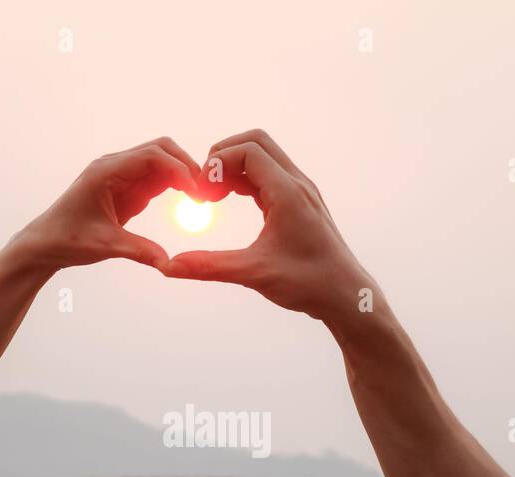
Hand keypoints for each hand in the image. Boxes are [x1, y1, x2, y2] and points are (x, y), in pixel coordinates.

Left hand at [14, 138, 202, 272]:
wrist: (46, 243)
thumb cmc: (67, 239)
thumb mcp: (105, 246)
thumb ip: (139, 251)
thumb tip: (168, 263)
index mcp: (106, 171)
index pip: (151, 156)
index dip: (178, 169)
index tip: (196, 191)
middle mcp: (114, 166)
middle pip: (160, 150)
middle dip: (185, 165)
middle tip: (205, 191)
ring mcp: (121, 176)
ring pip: (161, 162)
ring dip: (182, 174)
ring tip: (202, 197)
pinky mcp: (126, 188)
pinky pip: (156, 178)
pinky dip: (175, 184)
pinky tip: (189, 200)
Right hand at [162, 130, 375, 320]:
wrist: (345, 296)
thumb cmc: (308, 284)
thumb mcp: (254, 274)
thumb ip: (209, 267)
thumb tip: (168, 268)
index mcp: (288, 193)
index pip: (247, 151)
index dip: (217, 163)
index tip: (201, 192)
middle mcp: (297, 184)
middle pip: (256, 142)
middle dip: (223, 156)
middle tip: (204, 187)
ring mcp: (301, 191)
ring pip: (264, 156)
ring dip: (235, 167)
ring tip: (213, 195)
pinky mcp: (301, 202)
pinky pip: (270, 175)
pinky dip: (246, 179)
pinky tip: (231, 200)